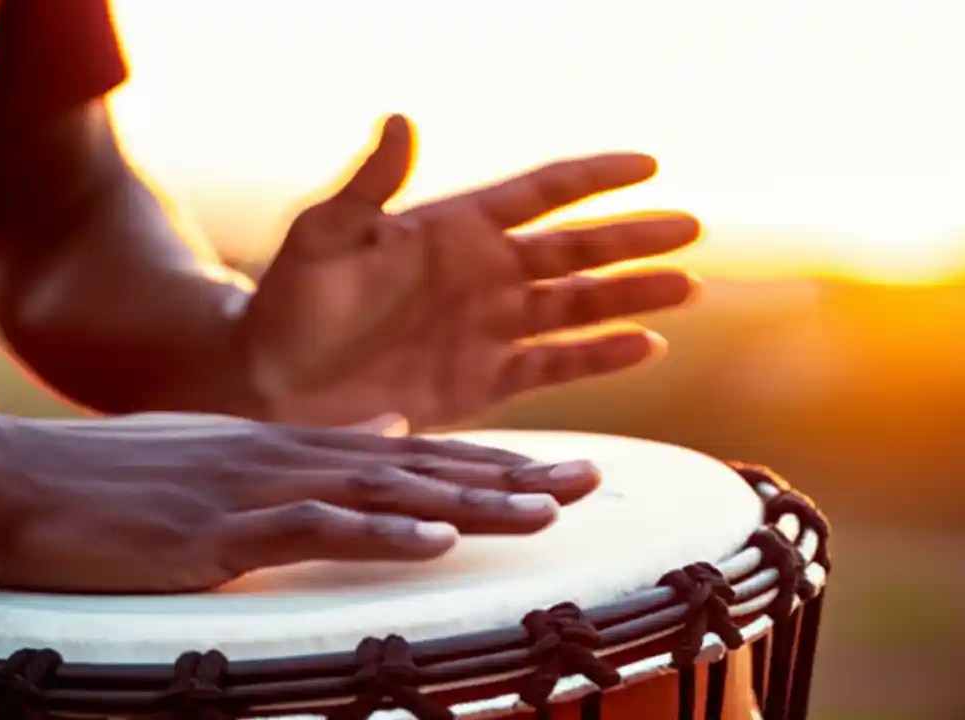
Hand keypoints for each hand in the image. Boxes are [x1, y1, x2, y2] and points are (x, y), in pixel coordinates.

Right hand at [0, 413, 598, 591]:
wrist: (9, 478)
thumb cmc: (109, 480)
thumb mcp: (218, 459)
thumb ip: (305, 455)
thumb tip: (384, 445)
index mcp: (289, 445)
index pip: (411, 454)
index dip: (489, 464)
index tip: (558, 472)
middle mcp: (286, 454)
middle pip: (419, 466)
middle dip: (509, 476)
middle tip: (590, 483)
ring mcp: (252, 487)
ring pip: (384, 490)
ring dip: (468, 501)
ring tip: (545, 510)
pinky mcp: (213, 528)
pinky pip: (308, 526)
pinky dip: (376, 529)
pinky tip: (432, 535)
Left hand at [240, 115, 700, 428]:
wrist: (272, 384)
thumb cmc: (290, 303)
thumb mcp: (323, 236)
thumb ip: (368, 186)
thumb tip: (400, 119)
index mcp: (452, 230)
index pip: (537, 193)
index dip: (592, 177)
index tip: (648, 162)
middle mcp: (482, 277)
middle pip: (574, 250)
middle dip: (632, 239)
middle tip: (692, 228)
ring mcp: (487, 331)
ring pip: (577, 307)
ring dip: (630, 297)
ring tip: (686, 289)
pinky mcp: (483, 383)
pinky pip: (553, 366)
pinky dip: (598, 358)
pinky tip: (643, 346)